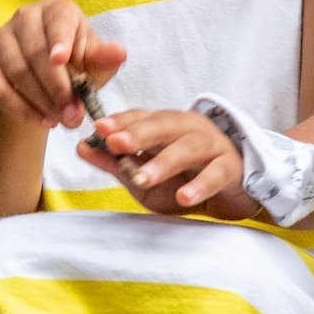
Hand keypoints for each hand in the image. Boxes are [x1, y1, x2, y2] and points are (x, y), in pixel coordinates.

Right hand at [0, 0, 129, 129]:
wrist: (45, 82)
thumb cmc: (75, 65)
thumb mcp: (94, 63)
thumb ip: (104, 59)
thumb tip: (119, 53)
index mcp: (57, 9)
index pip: (57, 22)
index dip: (59, 40)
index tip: (62, 60)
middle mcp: (26, 16)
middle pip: (36, 51)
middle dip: (56, 87)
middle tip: (73, 115)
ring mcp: (2, 38)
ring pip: (17, 71)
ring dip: (40, 101)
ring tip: (60, 121)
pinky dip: (19, 108)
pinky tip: (40, 121)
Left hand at [79, 109, 254, 218]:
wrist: (232, 194)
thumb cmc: (184, 180)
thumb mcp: (145, 177)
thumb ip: (117, 164)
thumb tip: (81, 147)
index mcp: (166, 126)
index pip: (142, 117)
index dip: (121, 122)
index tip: (99, 128)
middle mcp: (189, 129)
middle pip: (164, 124)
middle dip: (139, 133)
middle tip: (116, 143)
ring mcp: (213, 145)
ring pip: (188, 147)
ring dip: (164, 162)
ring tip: (142, 178)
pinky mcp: (232, 168)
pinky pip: (216, 173)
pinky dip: (200, 184)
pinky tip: (185, 196)